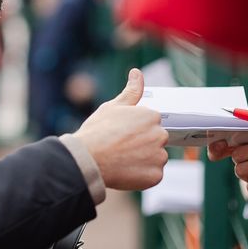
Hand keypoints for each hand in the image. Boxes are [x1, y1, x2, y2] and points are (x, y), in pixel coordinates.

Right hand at [70, 68, 168, 190]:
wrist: (87, 159)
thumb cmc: (97, 131)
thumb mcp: (112, 106)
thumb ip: (131, 91)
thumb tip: (137, 72)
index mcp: (151, 116)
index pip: (151, 124)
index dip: (135, 130)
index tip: (122, 134)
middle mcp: (160, 135)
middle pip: (156, 141)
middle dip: (143, 144)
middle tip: (122, 148)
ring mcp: (159, 157)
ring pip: (156, 158)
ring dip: (144, 160)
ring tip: (122, 160)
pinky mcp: (155, 176)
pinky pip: (153, 175)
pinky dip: (142, 175)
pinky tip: (126, 171)